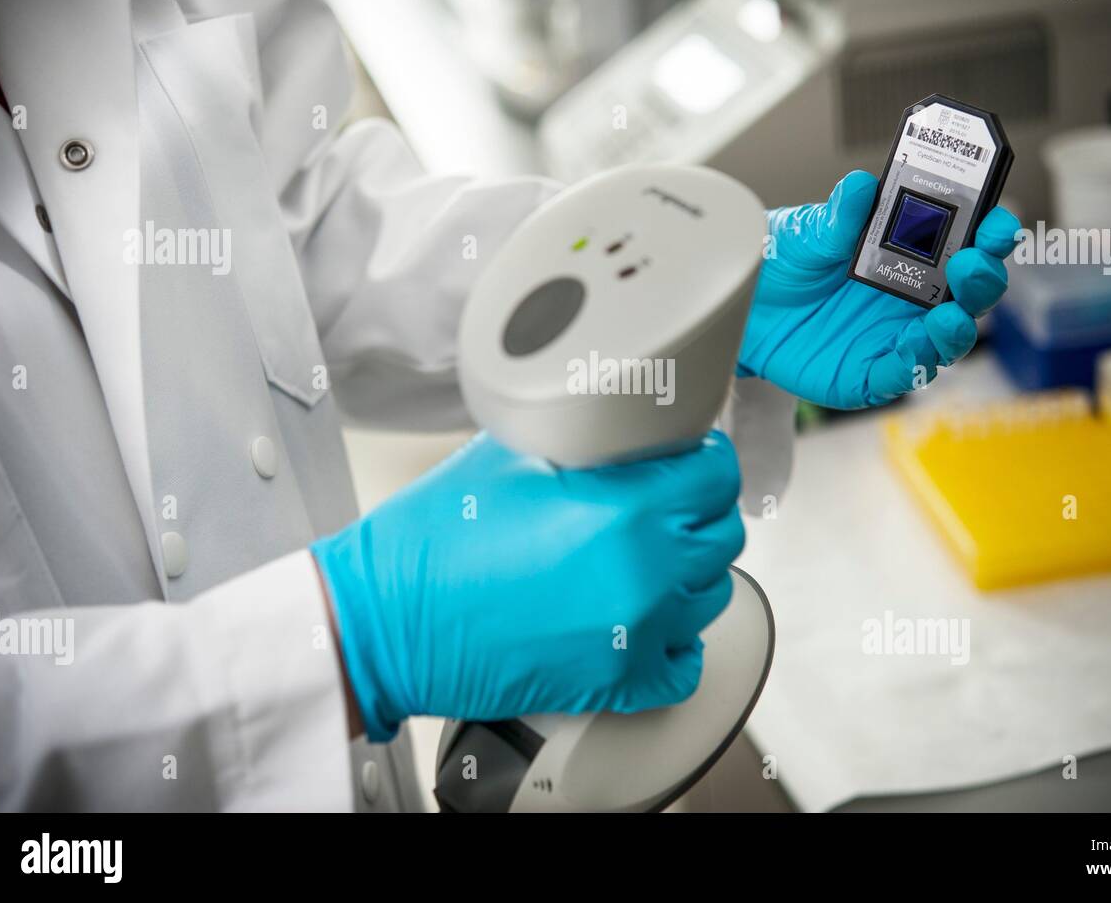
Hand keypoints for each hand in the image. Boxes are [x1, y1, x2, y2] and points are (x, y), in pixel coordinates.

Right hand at [311, 431, 743, 740]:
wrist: (387, 618)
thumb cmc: (436, 534)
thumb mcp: (512, 453)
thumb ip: (585, 439)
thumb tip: (625, 429)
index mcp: (626, 507)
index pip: (718, 474)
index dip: (706, 459)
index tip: (690, 459)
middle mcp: (646, 572)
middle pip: (722, 533)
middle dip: (699, 512)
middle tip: (665, 504)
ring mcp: (639, 633)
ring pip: (711, 595)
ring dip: (688, 573)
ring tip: (646, 559)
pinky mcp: (618, 681)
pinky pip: (685, 664)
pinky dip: (676, 642)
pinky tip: (646, 621)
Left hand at [738, 170, 1020, 407]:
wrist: (739, 310)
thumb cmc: (783, 264)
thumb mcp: (805, 233)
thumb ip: (836, 218)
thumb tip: (860, 187)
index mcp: (911, 250)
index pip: (966, 240)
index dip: (989, 232)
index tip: (996, 220)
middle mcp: (913, 294)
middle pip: (968, 293)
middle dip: (981, 278)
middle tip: (973, 263)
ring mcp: (895, 335)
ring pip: (945, 340)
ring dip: (955, 328)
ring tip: (950, 315)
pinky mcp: (870, 374)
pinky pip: (902, 374)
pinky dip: (914, 363)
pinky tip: (915, 348)